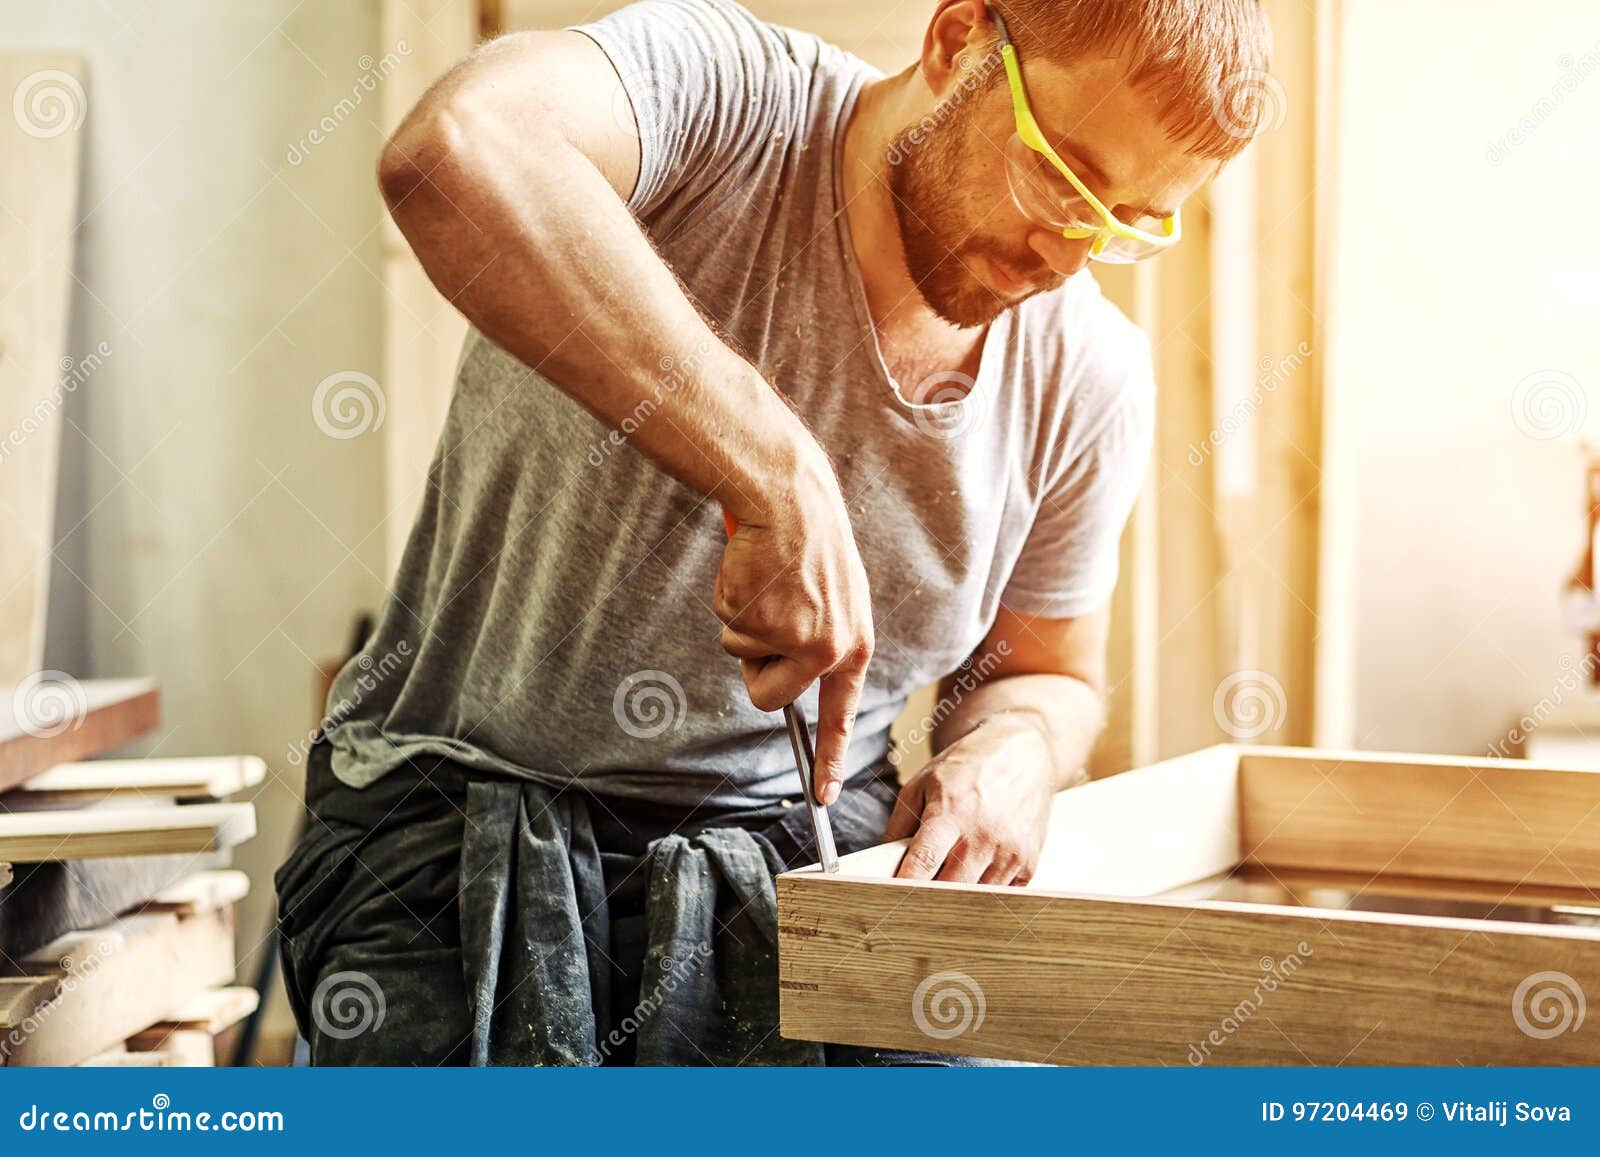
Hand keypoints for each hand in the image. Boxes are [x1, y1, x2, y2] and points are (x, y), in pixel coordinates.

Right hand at [714, 449, 873, 805]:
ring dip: (741, 622)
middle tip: (766, 614)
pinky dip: (729, 602)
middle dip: (753, 665)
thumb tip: (790, 684)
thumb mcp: (832, 598)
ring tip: (766, 582)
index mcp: (854, 644)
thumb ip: (820, 641)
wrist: (789, 499)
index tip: (824, 795)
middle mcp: (831, 649)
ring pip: (741, 657)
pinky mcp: (763, 623)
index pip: (841, 712)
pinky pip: (726, 629)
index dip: (830, 758)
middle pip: (768, 695)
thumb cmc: (807, 543)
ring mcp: (796, 638)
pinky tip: (752, 573)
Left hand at [884, 713, 1055, 883]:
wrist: (1023, 755)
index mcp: (954, 811)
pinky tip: (976, 872)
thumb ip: (900, 823)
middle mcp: (985, 834)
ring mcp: (1010, 852)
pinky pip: (999, 895)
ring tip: (947, 877)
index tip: (891, 897)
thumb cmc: (969, 768)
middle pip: (949, 887)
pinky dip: (983, 892)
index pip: (925, 860)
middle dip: (928, 895)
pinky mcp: (1028, 863)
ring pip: (974, 899)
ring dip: (956, 896)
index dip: (906, 883)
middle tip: (914, 894)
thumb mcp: (923, 784)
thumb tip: (883, 861)